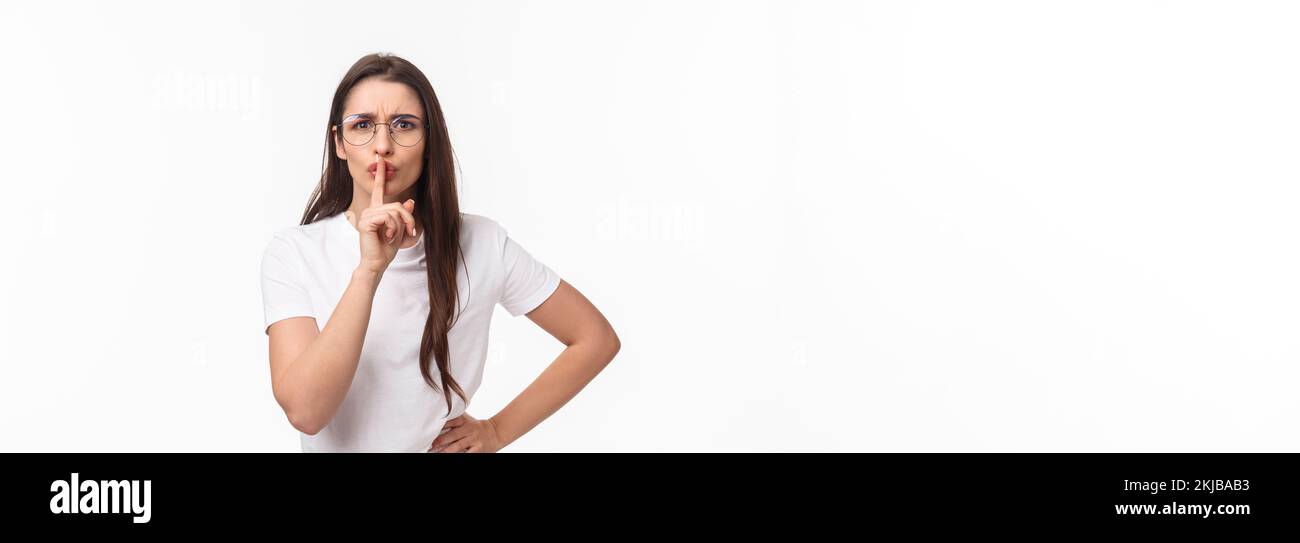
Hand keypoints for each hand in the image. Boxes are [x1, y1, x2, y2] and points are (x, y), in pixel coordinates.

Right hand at [355, 153, 416, 274]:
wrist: (376, 263)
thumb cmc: (386, 249)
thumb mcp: (400, 230)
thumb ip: (404, 215)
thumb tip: (410, 201)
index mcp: (377, 210)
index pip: (379, 189)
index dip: (381, 174)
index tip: (380, 159)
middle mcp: (370, 210)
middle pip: (397, 205)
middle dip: (408, 219)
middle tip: (410, 232)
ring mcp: (366, 215)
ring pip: (394, 211)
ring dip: (401, 225)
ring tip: (394, 236)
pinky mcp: (366, 221)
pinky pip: (388, 217)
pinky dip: (393, 228)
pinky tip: (387, 236)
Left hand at [428, 412, 505, 452]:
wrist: (494, 432)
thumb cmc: (474, 427)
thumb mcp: (466, 419)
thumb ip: (453, 417)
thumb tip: (435, 416)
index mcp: (463, 421)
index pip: (450, 422)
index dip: (439, 426)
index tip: (428, 431)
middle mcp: (468, 429)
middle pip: (452, 435)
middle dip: (440, 440)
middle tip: (429, 445)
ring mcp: (473, 439)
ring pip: (458, 446)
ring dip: (446, 450)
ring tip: (436, 452)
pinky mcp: (478, 449)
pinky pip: (467, 454)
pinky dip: (460, 455)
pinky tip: (451, 456)